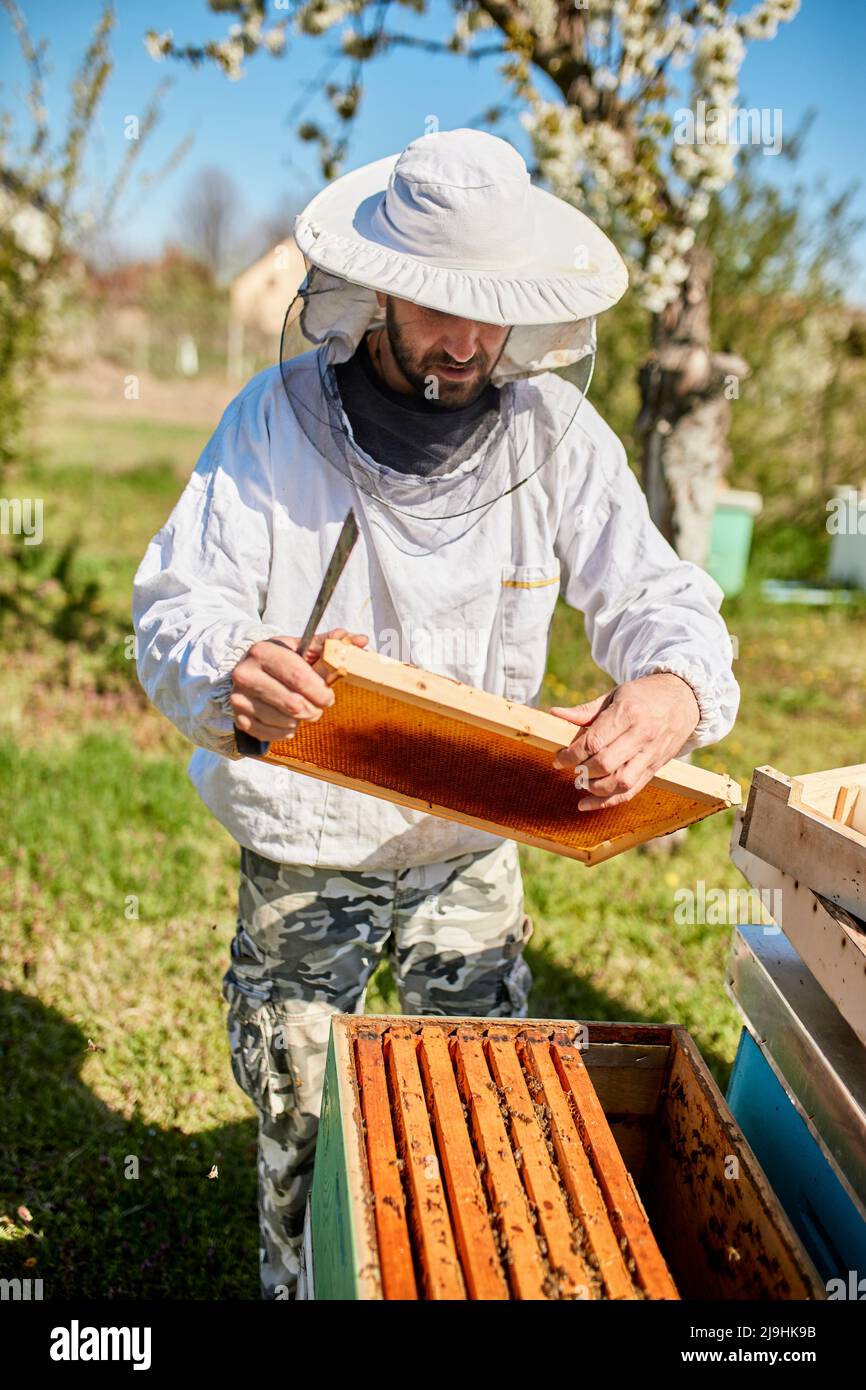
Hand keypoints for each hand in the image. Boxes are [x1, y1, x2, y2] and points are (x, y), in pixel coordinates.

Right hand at [230, 628, 367, 741]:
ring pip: (285, 721)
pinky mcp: (239, 719)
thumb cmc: (280, 658)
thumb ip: (329, 643)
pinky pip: (272, 734)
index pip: (298, 677)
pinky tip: (287, 718)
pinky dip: (286, 730)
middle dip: (314, 709)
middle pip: (293, 704)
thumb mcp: (301, 646)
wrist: (247, 669)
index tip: (329, 696)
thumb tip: (361, 640)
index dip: (320, 691)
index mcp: (264, 652)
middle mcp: (246, 675)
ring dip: (300, 719)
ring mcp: (239, 699)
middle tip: (318, 705)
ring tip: (300, 707)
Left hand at [549, 672, 699, 811]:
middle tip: (570, 769)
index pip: (594, 742)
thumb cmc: (644, 695)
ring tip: (580, 781)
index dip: (571, 755)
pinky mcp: (655, 768)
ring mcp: (651, 754)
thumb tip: (555, 714)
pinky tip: (588, 803)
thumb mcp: (615, 695)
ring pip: (620, 782)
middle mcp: (642, 736)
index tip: (558, 759)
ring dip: (594, 788)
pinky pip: (631, 791)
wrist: (685, 700)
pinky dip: (608, 801)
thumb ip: (585, 710)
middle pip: (605, 764)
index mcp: (628, 714)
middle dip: (581, 770)